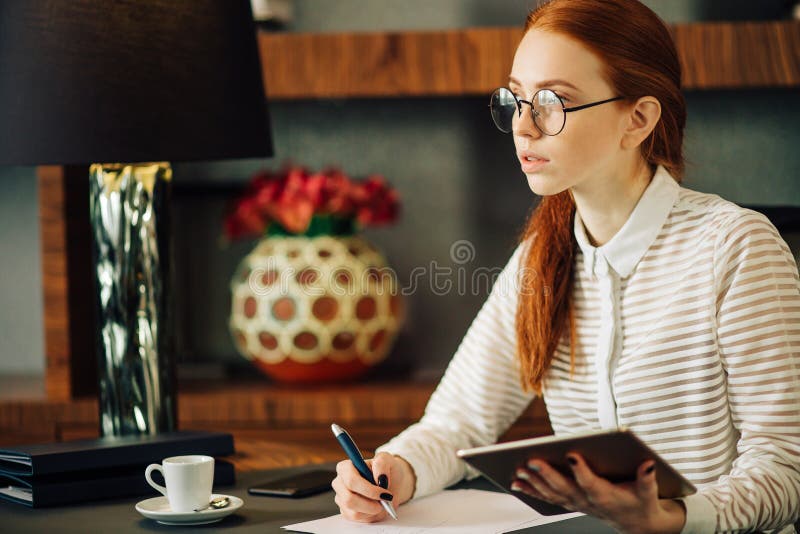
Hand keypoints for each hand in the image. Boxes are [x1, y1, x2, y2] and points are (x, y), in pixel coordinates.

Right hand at [332, 452, 415, 522]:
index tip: (383, 493)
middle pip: (349, 499)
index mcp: (345, 467)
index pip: (351, 481)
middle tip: (384, 502)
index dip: (368, 490)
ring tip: (382, 503)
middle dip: (370, 504)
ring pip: (354, 512)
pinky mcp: (346, 512)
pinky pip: (357, 519)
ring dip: (372, 510)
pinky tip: (375, 507)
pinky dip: (370, 516)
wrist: (392, 483)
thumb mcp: (388, 460)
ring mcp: (341, 499)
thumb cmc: (387, 470)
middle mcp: (340, 483)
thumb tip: (379, 477)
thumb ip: (382, 463)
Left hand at [510, 453, 685, 533]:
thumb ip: (647, 479)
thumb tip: (648, 463)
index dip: (582, 471)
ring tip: (519, 470)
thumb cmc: (641, 502)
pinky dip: (531, 490)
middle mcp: (588, 502)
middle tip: (531, 461)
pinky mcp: (570, 502)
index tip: (572, 455)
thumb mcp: (649, 493)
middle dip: (547, 475)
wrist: (637, 523)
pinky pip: (547, 497)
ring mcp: (577, 503)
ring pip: (551, 494)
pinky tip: (517, 482)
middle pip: (564, 488)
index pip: (592, 484)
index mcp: (607, 497)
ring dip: (534, 483)